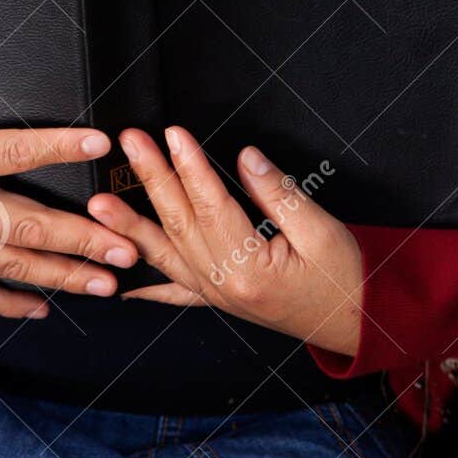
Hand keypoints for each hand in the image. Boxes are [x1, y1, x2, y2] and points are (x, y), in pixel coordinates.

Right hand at [0, 0, 136, 318]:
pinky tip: (43, 309)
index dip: (58, 143)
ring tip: (107, 284)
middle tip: (128, 247)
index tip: (100, 143)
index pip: (13, 147)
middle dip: (83, 238)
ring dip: (64, 276)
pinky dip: (10, 304)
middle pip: (30, 226)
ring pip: (13, 266)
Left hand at [87, 126, 362, 356]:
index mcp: (251, 269)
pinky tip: (121, 282)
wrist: (357, 323)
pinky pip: (174, 291)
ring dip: (131, 225)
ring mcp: (217, 295)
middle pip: (179, 222)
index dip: (189, 166)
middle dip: (151, 178)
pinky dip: (147, 285)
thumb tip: (246, 159)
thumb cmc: (346, 279)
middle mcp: (224, 285)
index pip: (212, 206)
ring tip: (100, 201)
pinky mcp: (219, 299)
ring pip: (165, 254)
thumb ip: (279, 194)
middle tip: (129, 143)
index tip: (172, 135)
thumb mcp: (323, 231)